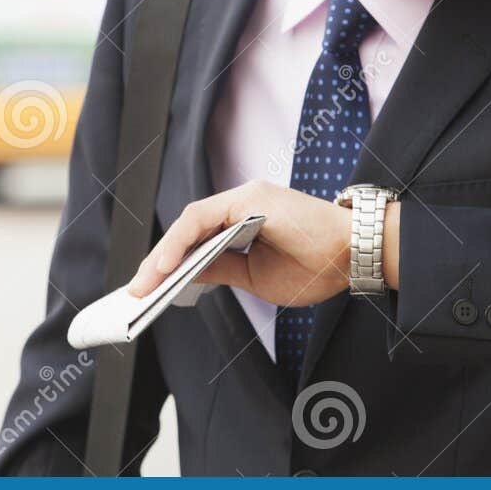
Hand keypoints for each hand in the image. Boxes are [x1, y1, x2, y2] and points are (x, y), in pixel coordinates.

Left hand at [127, 179, 394, 306]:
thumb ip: (222, 270)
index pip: (197, 238)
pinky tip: (166, 267)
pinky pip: (202, 218)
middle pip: (189, 229)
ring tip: (143, 284)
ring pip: (190, 222)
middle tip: (134, 291)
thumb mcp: (257, 277)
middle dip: (159, 261)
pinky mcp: (250, 199)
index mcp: (246, 221)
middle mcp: (242, 203)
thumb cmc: (316, 265)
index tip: (147, 288)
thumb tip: (184, 275)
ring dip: (163, 254)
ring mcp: (246, 198)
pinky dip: (181, 241)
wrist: (355, 253)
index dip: (169, 262)